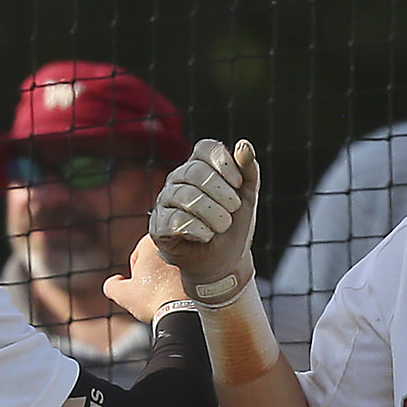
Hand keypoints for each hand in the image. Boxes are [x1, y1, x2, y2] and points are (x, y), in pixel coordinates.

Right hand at [103, 235, 191, 324]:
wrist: (186, 311)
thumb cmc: (154, 299)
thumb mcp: (123, 294)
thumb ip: (112, 285)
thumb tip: (115, 282)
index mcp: (154, 239)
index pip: (138, 258)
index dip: (137, 276)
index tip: (144, 288)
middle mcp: (177, 240)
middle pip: (158, 262)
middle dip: (156, 276)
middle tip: (157, 293)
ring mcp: (195, 251)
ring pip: (175, 267)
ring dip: (170, 279)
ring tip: (171, 295)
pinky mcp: (209, 264)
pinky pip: (192, 273)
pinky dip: (185, 282)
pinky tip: (183, 295)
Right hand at [148, 139, 260, 295]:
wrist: (223, 262)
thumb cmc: (233, 226)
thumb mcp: (248, 197)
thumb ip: (248, 170)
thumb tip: (244, 145)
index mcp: (198, 167)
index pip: (205, 148)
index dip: (224, 162)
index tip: (239, 183)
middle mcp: (177, 180)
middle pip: (194, 171)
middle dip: (221, 191)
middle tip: (234, 208)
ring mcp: (164, 202)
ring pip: (184, 196)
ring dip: (211, 213)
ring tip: (223, 226)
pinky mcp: (157, 227)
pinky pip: (175, 220)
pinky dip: (197, 229)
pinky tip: (207, 236)